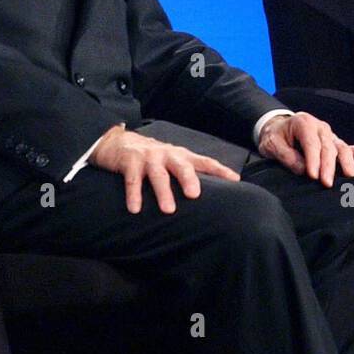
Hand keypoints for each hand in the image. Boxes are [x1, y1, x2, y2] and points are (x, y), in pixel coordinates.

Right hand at [90, 126, 239, 213]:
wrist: (118, 143)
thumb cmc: (152, 158)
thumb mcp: (172, 162)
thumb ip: (188, 174)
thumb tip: (209, 196)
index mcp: (181, 156)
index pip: (204, 162)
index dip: (220, 170)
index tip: (235, 180)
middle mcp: (167, 154)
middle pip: (182, 165)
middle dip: (189, 179)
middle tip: (194, 195)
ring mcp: (149, 157)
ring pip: (158, 174)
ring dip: (163, 192)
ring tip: (168, 210)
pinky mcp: (130, 161)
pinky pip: (132, 180)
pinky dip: (134, 194)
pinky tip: (135, 209)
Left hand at [256, 112, 353, 185]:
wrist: (278, 128)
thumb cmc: (274, 137)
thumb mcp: (271, 145)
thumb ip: (286, 156)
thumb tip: (303, 170)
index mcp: (303, 123)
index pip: (311, 143)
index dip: (313, 160)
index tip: (312, 176)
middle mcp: (320, 127)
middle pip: (328, 147)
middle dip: (328, 166)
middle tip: (327, 184)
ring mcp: (330, 135)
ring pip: (342, 147)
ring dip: (346, 162)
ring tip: (349, 177)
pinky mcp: (335, 142)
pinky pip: (351, 148)